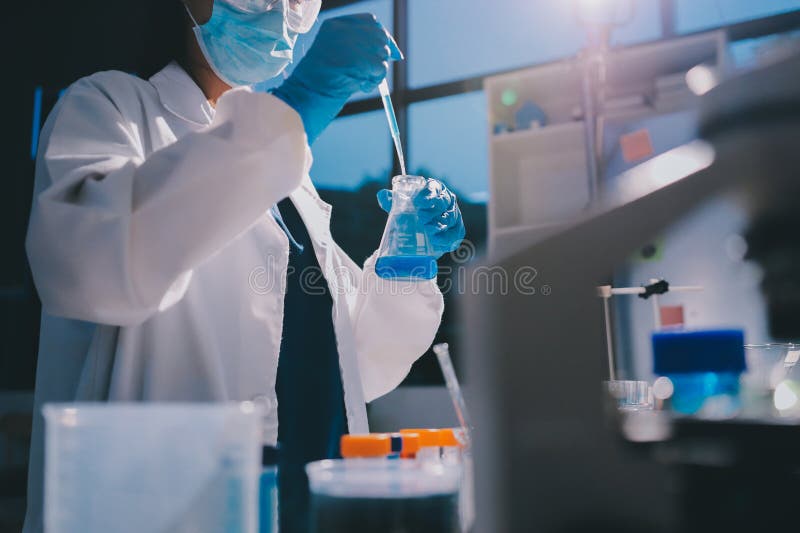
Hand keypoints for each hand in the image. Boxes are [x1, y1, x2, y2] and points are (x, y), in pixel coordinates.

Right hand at [271, 14, 401, 142]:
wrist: (303, 98)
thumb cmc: (319, 83)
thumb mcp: (337, 56)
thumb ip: (360, 47)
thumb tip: (395, 51)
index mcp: (335, 25)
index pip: (370, 21)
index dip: (382, 37)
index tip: (389, 52)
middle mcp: (342, 29)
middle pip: (379, 35)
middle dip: (382, 55)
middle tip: (373, 73)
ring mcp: (349, 44)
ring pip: (382, 53)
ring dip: (377, 72)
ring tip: (360, 82)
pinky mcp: (357, 60)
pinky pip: (381, 68)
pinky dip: (375, 81)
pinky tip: (360, 88)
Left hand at [377, 178, 465, 257]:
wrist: (421, 235)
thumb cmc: (412, 215)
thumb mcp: (401, 208)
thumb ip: (392, 202)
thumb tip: (382, 195)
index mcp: (435, 189)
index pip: (433, 188)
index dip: (427, 195)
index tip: (418, 203)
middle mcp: (447, 200)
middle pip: (443, 203)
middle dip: (433, 211)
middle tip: (421, 218)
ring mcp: (454, 215)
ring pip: (449, 219)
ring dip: (439, 225)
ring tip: (427, 230)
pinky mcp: (457, 231)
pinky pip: (454, 234)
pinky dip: (446, 238)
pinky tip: (436, 241)